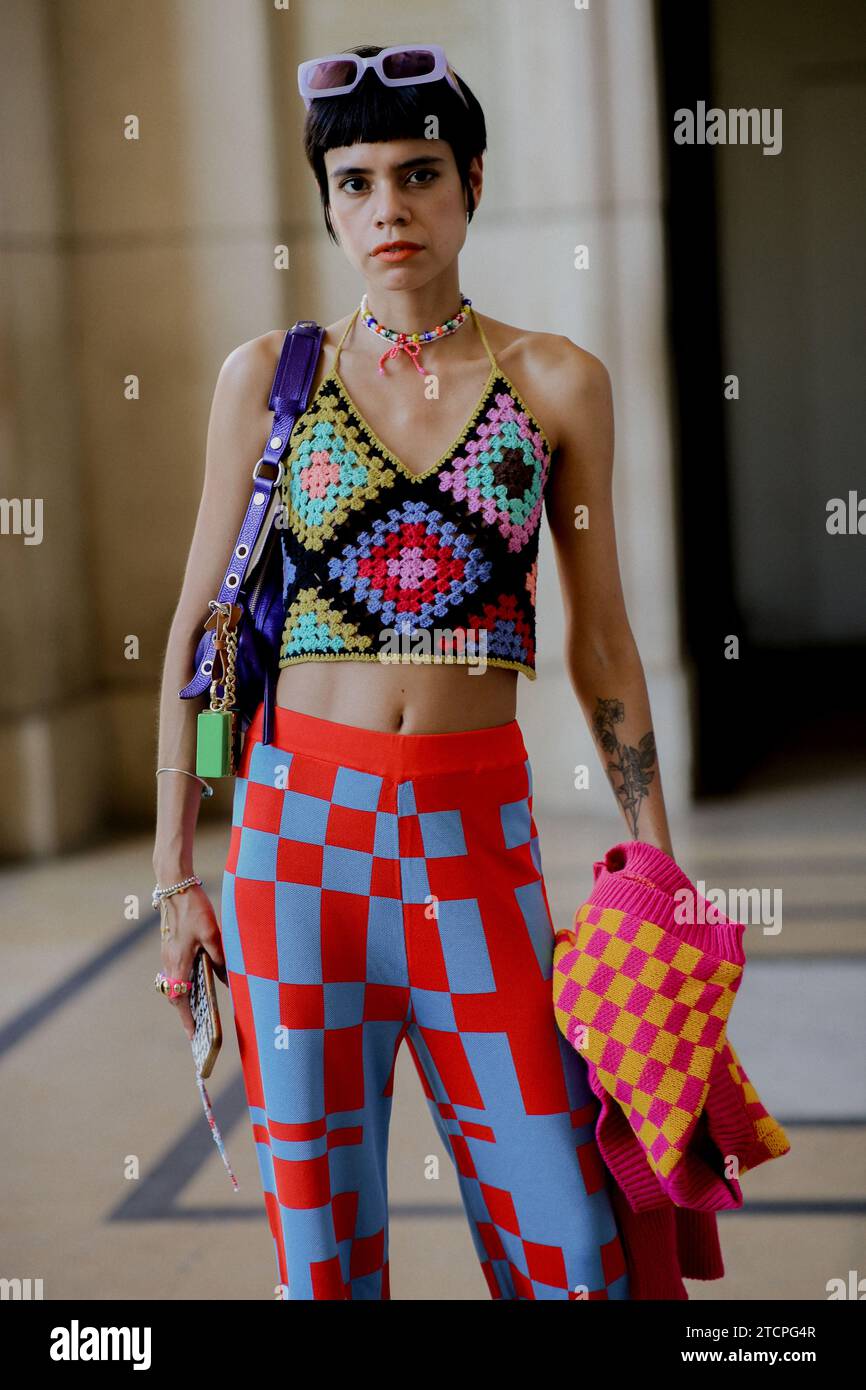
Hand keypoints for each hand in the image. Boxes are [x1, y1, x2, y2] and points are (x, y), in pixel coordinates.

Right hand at [158, 884, 227, 1039]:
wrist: (175, 886)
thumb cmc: (194, 909)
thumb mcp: (212, 935)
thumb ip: (220, 958)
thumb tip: (227, 979)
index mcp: (178, 962)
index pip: (180, 999)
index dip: (186, 1018)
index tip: (193, 1035)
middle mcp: (170, 961)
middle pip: (176, 994)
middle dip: (186, 1012)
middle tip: (198, 1029)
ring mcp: (168, 954)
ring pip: (176, 982)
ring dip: (186, 997)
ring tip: (201, 1010)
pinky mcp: (171, 946)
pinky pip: (177, 971)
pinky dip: (186, 981)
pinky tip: (201, 981)